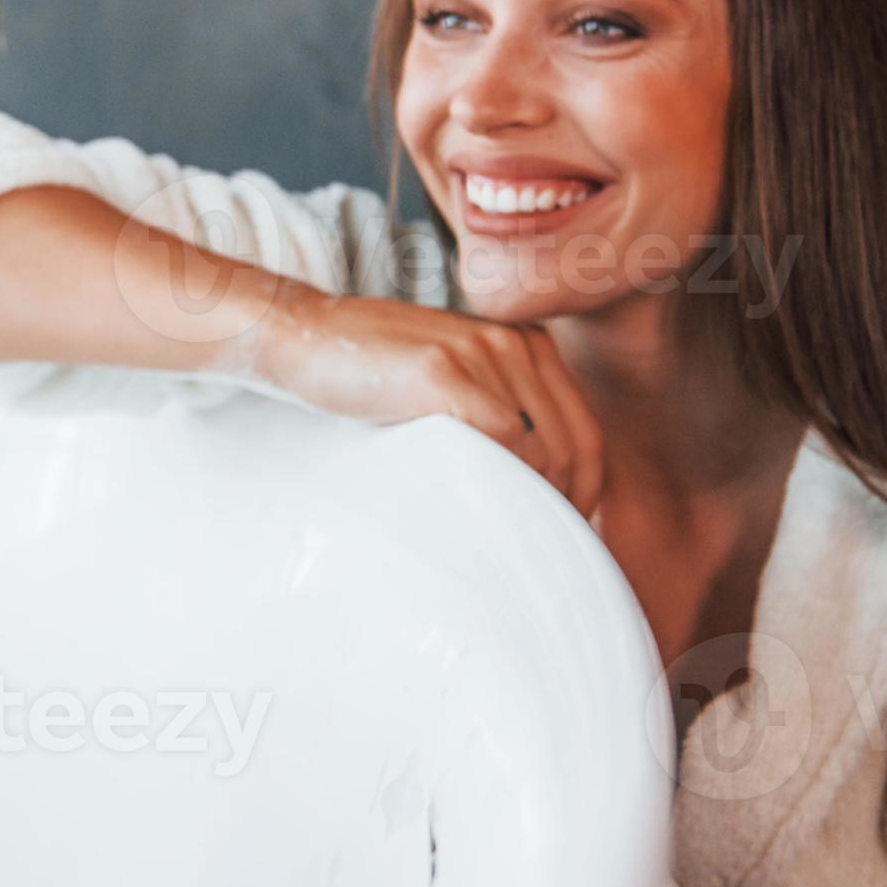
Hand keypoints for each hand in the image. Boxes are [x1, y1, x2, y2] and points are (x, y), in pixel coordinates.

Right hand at [252, 289, 604, 515]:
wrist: (303, 336)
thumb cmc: (369, 372)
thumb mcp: (449, 379)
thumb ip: (495, 410)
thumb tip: (532, 483)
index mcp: (523, 343)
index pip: (583, 433)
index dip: (582, 493)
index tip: (556, 532)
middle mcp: (513, 342)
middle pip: (574, 445)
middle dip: (562, 506)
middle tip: (535, 550)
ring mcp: (482, 353)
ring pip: (545, 448)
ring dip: (532, 501)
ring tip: (508, 538)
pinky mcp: (445, 372)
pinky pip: (506, 439)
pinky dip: (503, 481)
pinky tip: (480, 508)